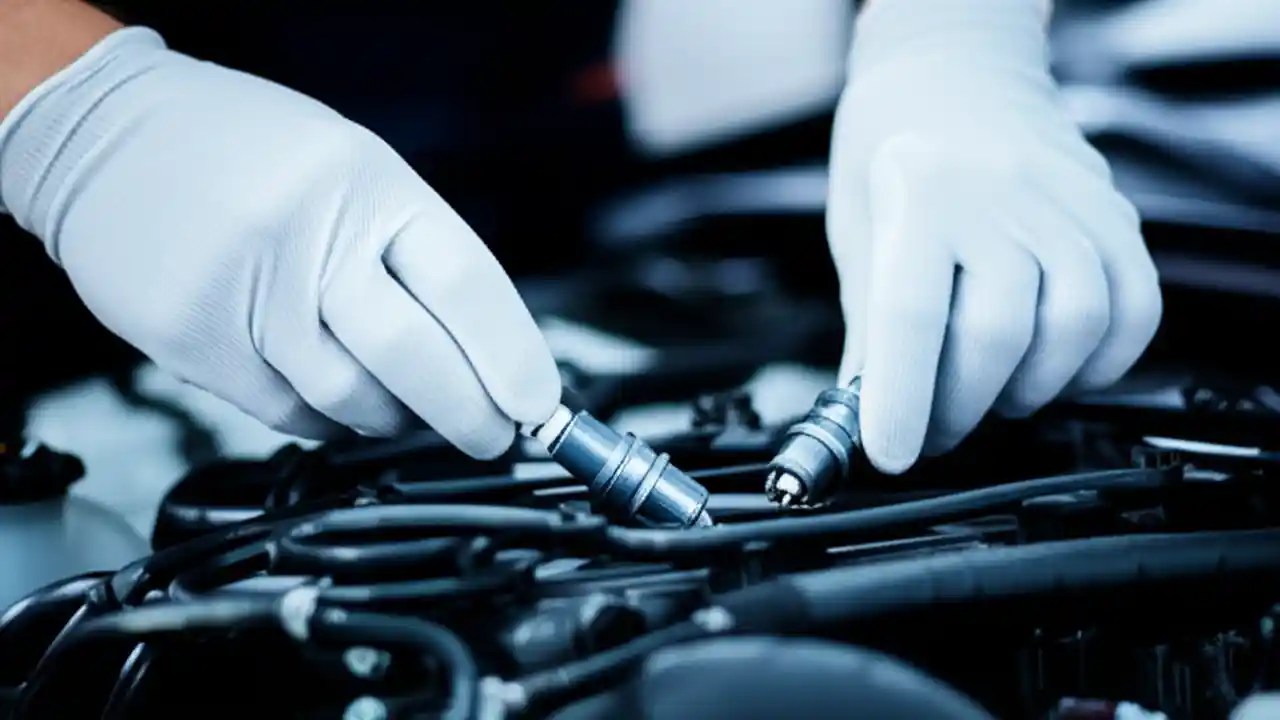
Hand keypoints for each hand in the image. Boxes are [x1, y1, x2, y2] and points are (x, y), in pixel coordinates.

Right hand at [0, 27, 560, 457]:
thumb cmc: (242, 149)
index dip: (512, 358)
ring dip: (396, 419)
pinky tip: (336, 399)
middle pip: (414, 359)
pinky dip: (327, 419)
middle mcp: (310, 238)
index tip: (539, 405)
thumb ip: (409, 250)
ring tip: (411, 410)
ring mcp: (248, 294)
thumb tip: (481, 345)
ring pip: (350, 398)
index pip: (467, 285)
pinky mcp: (196, 344)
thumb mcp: (350, 165)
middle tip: (493, 435)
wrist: (105, 137)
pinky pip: (288, 413)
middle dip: (469, 414)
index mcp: (367, 184)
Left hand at [827, 0, 1160, 472]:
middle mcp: (1000, 191)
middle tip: (934, 428)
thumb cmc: (892, 148)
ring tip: (991, 393)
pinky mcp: (1114, 212)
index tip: (891, 454)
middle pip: (998, 330)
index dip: (901, 398)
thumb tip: (870, 412)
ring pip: (1074, 325)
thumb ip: (869, 322)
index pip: (910, 312)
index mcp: (920, 191)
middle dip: (961, 407)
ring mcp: (1068, 199)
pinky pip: (1134, 306)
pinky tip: (1054, 365)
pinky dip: (1099, 359)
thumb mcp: (857, 229)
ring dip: (1029, 387)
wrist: (952, 68)